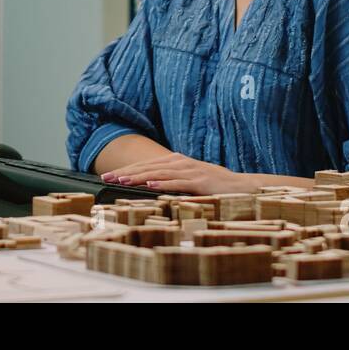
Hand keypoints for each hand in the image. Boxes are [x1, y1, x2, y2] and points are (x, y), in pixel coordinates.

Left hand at [100, 152, 254, 194]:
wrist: (242, 187)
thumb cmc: (214, 186)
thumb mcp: (189, 182)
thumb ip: (172, 181)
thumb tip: (149, 187)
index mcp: (177, 162)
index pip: (146, 165)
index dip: (126, 170)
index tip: (108, 176)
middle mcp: (181, 162)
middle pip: (148, 166)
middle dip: (126, 172)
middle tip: (106, 177)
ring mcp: (191, 170)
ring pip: (159, 173)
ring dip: (138, 177)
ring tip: (121, 181)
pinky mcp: (200, 181)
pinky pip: (178, 182)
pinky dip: (162, 183)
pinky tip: (149, 185)